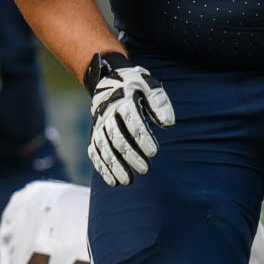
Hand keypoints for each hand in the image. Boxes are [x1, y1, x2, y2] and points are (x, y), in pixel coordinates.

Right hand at [85, 53, 175, 187]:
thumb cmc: (136, 86)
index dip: (143, 138)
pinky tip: (113, 181)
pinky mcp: (94, 135)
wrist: (108, 81)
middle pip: (117, 138)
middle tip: (145, 170)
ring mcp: (98, 126)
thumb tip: (168, 123)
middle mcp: (107, 114)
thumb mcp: (149, 85)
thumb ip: (159, 102)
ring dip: (114, 165)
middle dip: (130, 155)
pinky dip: (102, 167)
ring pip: (104, 148)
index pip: (132, 121)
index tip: (154, 152)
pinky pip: (95, 152)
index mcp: (123, 101)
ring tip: (128, 181)